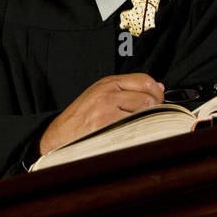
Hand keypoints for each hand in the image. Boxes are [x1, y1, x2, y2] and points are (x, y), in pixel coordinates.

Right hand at [39, 73, 164, 155]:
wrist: (58, 136)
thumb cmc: (79, 120)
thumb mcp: (100, 96)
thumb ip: (127, 90)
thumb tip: (158, 88)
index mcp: (107, 83)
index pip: (144, 80)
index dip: (156, 92)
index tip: (157, 101)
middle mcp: (108, 92)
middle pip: (148, 96)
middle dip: (154, 108)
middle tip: (149, 117)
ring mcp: (108, 108)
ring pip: (144, 112)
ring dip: (145, 121)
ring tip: (135, 127)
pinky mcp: (107, 123)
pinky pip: (135, 126)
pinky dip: (137, 132)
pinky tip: (128, 135)